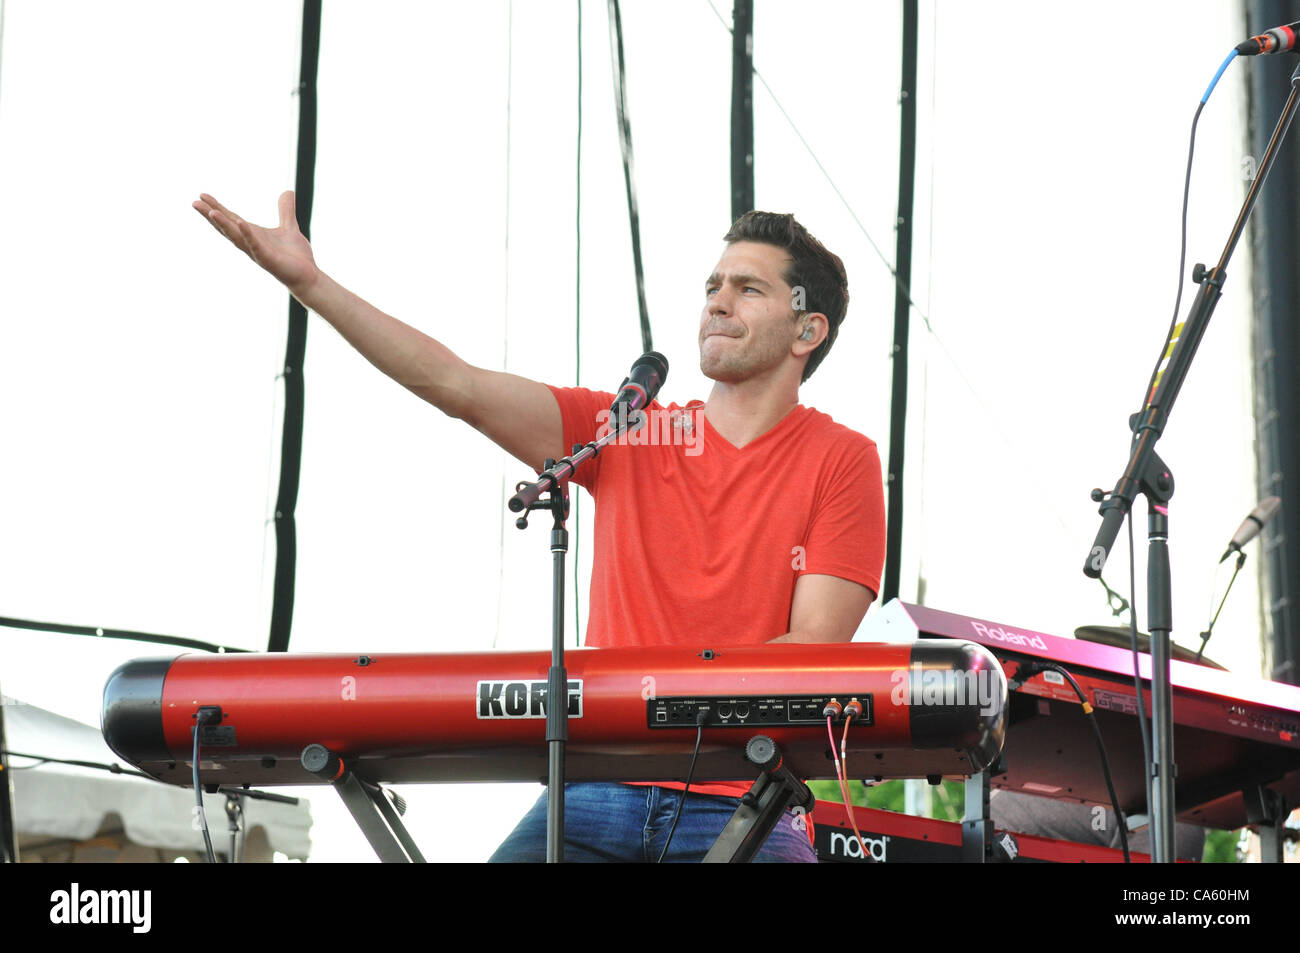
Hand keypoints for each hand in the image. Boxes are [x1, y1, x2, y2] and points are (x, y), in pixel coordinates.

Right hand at [193, 191, 319, 295]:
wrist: (308, 276)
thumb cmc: (295, 256)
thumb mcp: (289, 227)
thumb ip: (285, 210)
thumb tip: (287, 191)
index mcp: (253, 235)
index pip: (231, 219)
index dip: (217, 207)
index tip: (202, 195)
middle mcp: (250, 244)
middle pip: (226, 227)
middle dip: (211, 215)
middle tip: (194, 202)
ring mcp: (257, 252)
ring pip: (236, 237)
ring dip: (223, 225)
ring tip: (211, 212)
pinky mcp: (268, 259)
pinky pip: (255, 246)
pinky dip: (248, 234)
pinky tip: (241, 222)